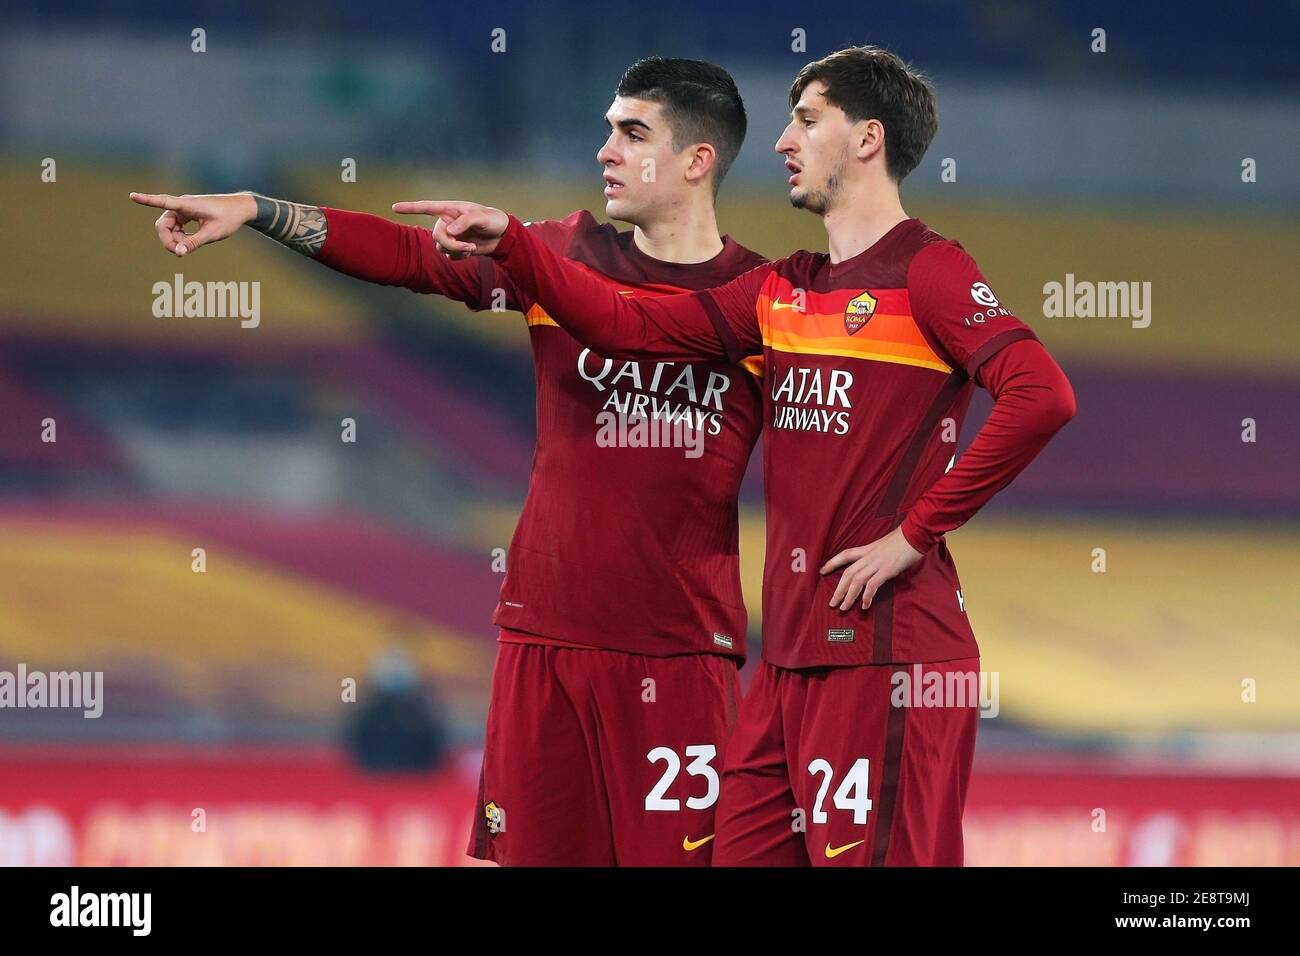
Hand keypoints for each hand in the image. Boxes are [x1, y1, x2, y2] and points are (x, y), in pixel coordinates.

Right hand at [129, 191, 256, 256]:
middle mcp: (182, 205)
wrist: (241, 209)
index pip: (163, 202)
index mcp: (188, 205)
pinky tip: (190, 242)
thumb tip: (179, 253)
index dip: (147, 200)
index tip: (132, 196)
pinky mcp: (187, 214)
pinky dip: (181, 237)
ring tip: (190, 247)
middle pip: (163, 225)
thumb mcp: (212, 234)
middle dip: (168, 240)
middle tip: (181, 253)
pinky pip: (176, 228)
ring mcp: (184, 209)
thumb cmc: (229, 219)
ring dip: (176, 240)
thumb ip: (194, 243)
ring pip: (169, 228)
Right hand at [391, 200, 508, 256]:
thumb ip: (466, 221)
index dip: (410, 208)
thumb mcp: (482, 217)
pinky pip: (449, 255)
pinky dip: (459, 256)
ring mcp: (450, 235)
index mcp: (450, 209)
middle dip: (450, 244)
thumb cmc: (493, 220)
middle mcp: (447, 222)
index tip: (394, 207)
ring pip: (441, 247)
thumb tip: (450, 230)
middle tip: (468, 247)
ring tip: (471, 248)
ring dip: (456, 251)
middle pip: (436, 235)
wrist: (502, 236)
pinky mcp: (455, 247)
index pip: (427, 207)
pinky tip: (470, 252)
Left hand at [820, 527, 923, 610]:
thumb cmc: (904, 539)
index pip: (845, 555)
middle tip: (832, 602)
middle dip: (838, 589)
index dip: (832, 562)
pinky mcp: (886, 570)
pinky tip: (864, 605)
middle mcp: (869, 556)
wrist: (915, 534)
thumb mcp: (885, 545)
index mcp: (867, 549)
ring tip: (843, 607)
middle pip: (847, 573)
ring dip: (848, 596)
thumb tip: (876, 565)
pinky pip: (872, 585)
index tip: (822, 570)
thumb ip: (878, 555)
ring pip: (856, 581)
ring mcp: (877, 563)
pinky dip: (866, 597)